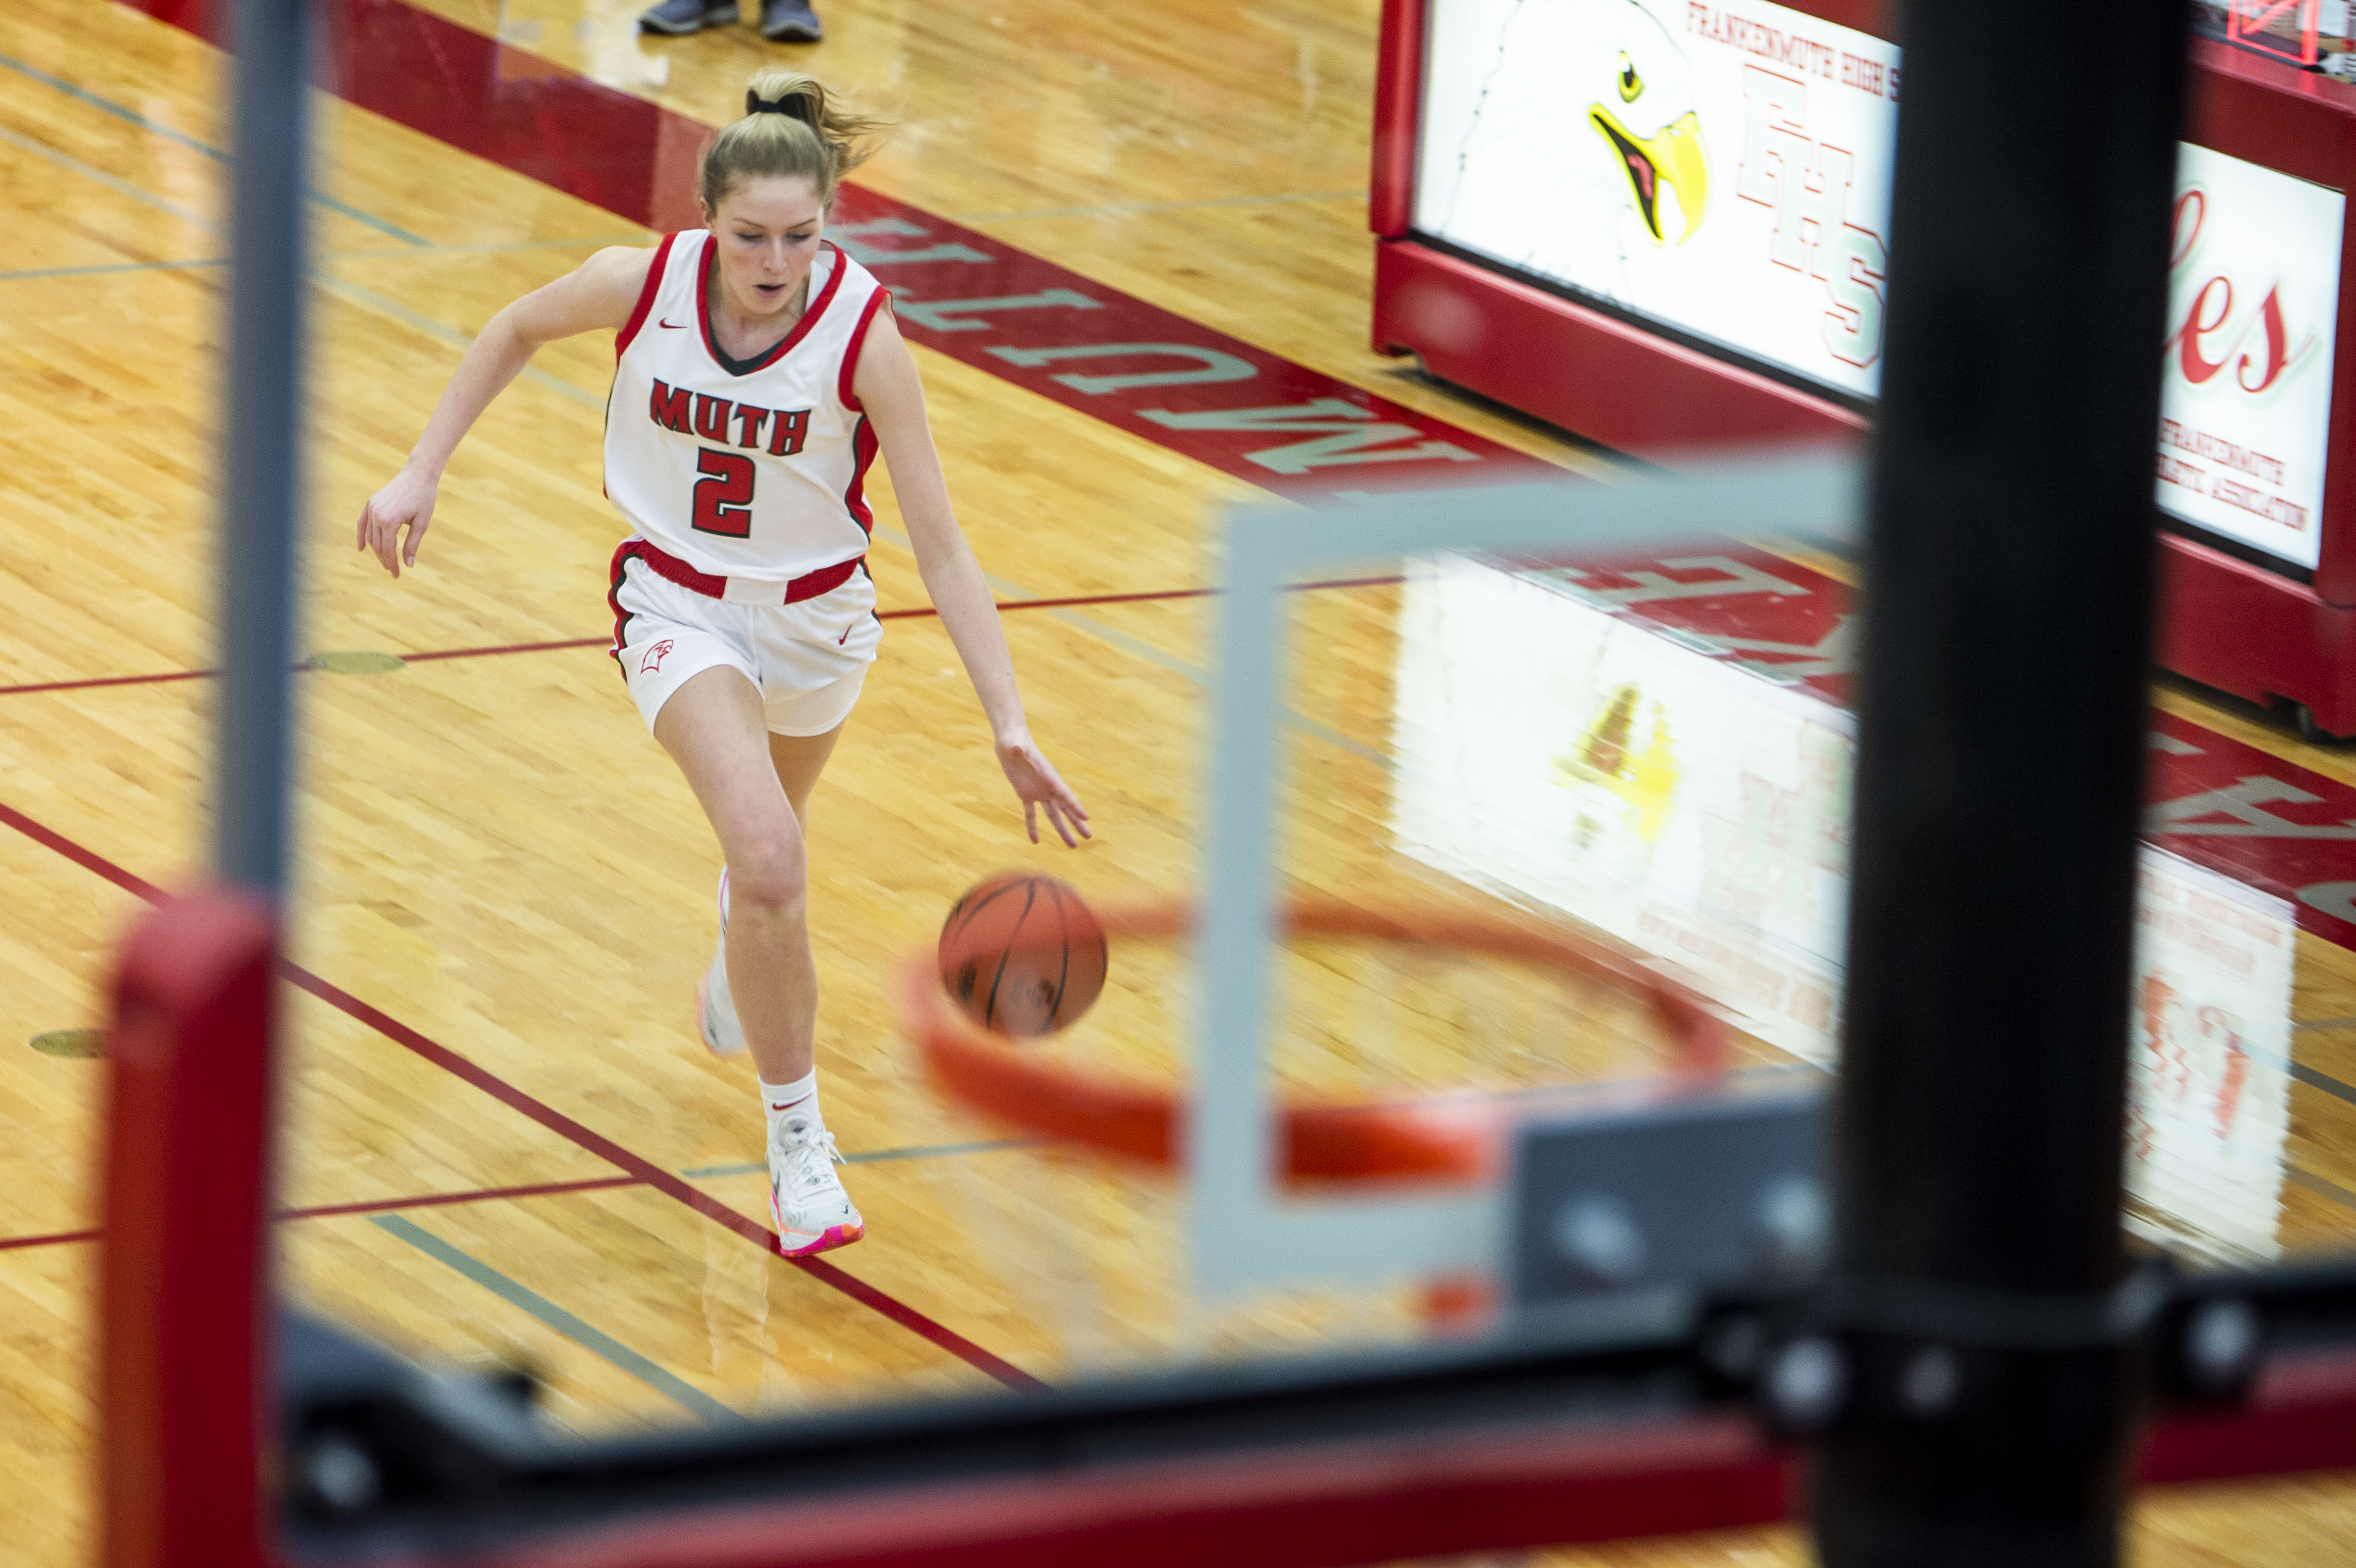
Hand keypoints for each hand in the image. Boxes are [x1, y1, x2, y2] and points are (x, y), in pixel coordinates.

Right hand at [356, 467, 437, 577]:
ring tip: (385, 561)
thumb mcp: (422, 523)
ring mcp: (371, 507)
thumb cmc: (424, 499)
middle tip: (392, 570)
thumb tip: (408, 565)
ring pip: (369, 535)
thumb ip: (412, 544)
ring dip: (376, 550)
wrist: (418, 475)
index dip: (392, 563)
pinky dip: (361, 536)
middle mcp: (376, 514)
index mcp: (389, 520)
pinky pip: (362, 523)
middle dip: (384, 559)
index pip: (387, 549)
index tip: (397, 574)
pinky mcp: (370, 503)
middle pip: (377, 544)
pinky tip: (361, 549)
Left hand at [996, 731, 1090, 846]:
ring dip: (1062, 830)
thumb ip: (1018, 749)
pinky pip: (1031, 813)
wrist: (1010, 743)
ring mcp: (1038, 791)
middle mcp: (1048, 786)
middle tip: (1089, 837)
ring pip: (1053, 814)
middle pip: (1065, 808)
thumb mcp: (1016, 746)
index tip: (1087, 817)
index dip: (1075, 806)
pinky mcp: (1026, 794)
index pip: (1065, 794)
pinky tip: (1035, 841)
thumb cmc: (1014, 741)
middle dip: (1077, 822)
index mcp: (1049, 776)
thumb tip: (1016, 749)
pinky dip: (1032, 827)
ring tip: (1072, 845)